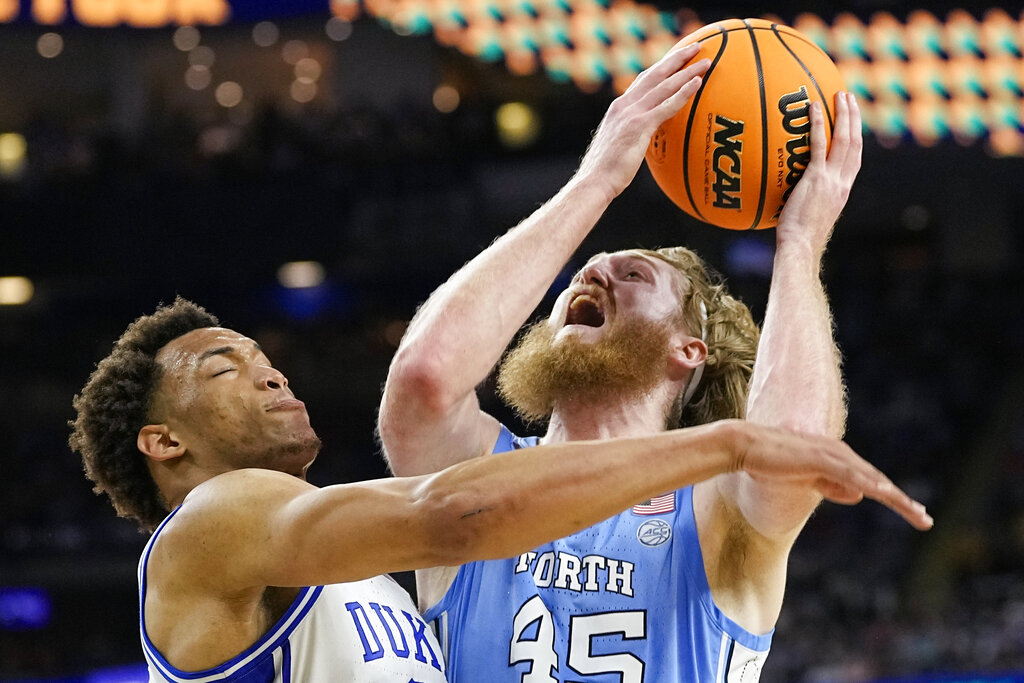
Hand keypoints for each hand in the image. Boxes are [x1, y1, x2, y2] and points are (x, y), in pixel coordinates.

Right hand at [574, 42, 709, 203]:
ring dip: (686, 71)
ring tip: (705, 62)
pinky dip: (682, 92)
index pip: (643, 80)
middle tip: (696, 46)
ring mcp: (631, 114)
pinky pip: (666, 105)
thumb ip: (632, 136)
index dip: (661, 67)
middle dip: (676, 58)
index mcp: (619, 108)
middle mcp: (624, 105)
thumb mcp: (619, 146)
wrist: (594, 181)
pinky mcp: (639, 126)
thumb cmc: (606, 172)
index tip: (676, 58)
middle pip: (654, 74)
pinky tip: (698, 84)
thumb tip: (644, 140)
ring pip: (663, 85)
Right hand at [729, 421, 932, 530]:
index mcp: (836, 458)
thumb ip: (832, 486)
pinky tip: (885, 496)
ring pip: (870, 478)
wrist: (744, 445)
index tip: (912, 512)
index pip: (870, 480)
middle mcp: (839, 453)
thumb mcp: (806, 479)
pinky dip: (869, 484)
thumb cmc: (769, 462)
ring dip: (894, 497)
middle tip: (925, 520)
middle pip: (877, 480)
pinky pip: (849, 474)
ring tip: (915, 513)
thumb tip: (860, 496)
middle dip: (902, 501)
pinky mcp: (818, 458)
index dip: (892, 497)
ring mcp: (830, 454)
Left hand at [776, 91, 862, 256]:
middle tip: (849, 97)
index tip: (853, 121)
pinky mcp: (817, 178)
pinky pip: (819, 146)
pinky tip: (813, 108)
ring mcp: (832, 179)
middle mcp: (842, 181)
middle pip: (854, 143)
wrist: (800, 245)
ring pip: (844, 140)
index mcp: (843, 189)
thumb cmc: (798, 237)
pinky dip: (818, 125)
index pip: (855, 158)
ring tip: (840, 95)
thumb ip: (808, 197)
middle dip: (854, 118)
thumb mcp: (809, 213)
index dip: (855, 137)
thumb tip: (791, 190)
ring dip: (844, 114)